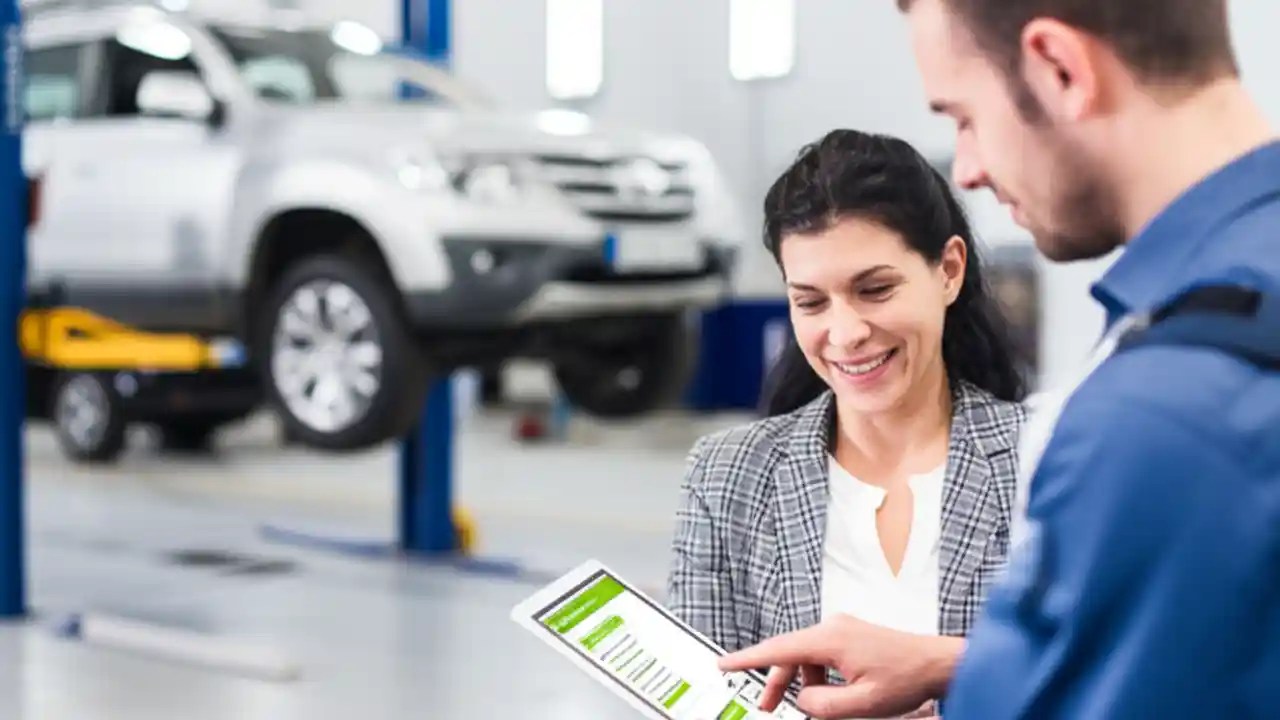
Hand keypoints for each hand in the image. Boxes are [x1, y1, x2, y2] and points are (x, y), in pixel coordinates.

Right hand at [716, 614, 963, 719]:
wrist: (939, 663)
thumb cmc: (907, 678)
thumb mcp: (861, 705)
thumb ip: (822, 705)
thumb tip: (801, 700)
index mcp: (830, 639)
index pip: (778, 649)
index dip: (748, 659)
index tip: (724, 664)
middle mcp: (832, 627)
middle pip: (790, 654)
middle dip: (776, 682)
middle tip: (765, 707)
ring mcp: (842, 629)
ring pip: (806, 657)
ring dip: (802, 683)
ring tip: (808, 708)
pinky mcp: (851, 636)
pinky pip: (822, 656)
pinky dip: (819, 677)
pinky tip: (830, 697)